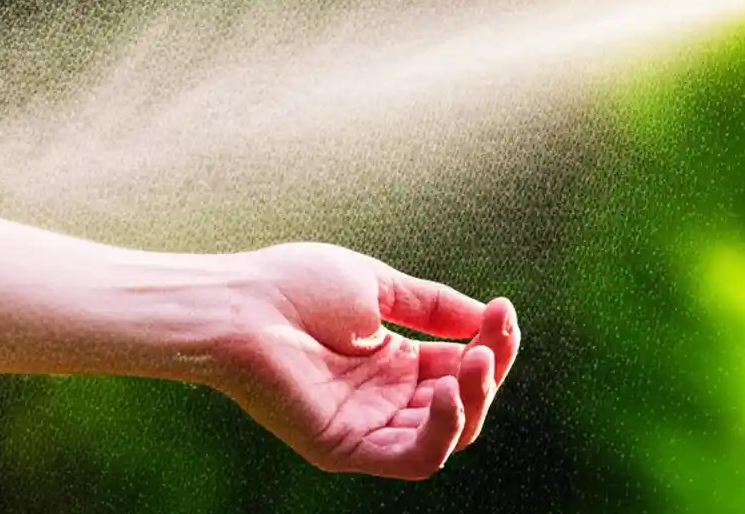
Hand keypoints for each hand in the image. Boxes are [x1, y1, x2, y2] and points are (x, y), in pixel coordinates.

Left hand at [208, 242, 518, 479]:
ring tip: (478, 361)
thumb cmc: (294, 286)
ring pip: (448, 433)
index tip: (505, 310)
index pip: (461, 364)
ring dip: (474, 398)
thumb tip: (490, 317)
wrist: (239, 305)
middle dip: (490, 366)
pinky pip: (413, 458)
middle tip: (496, 333)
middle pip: (463, 400)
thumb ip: (435, 308)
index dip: (490, 342)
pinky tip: (450, 391)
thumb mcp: (380, 286)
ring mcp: (367, 425)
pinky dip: (443, 431)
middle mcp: (384, 398)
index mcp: (392, 360)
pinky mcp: (347, 448)